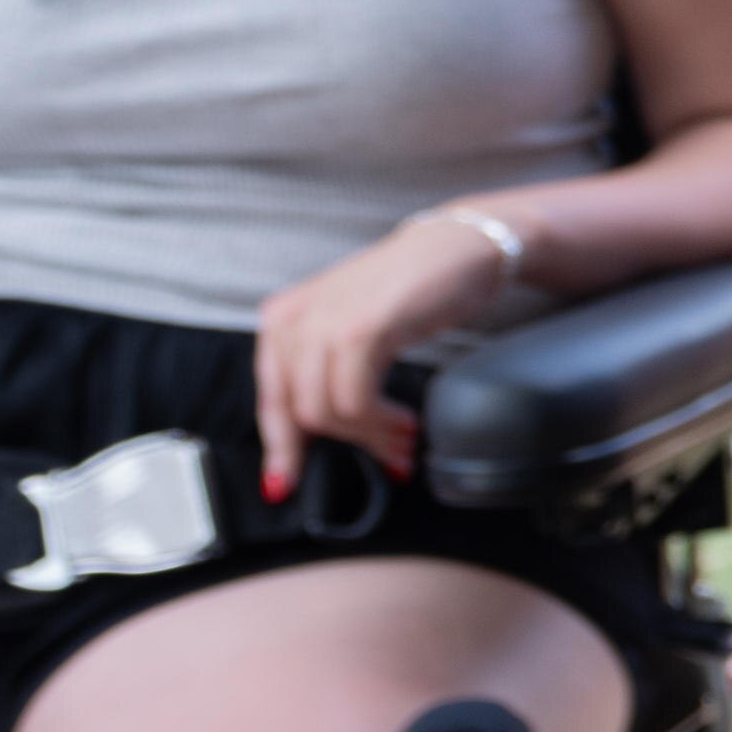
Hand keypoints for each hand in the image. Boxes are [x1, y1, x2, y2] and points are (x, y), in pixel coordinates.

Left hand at [255, 210, 525, 492]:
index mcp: (282, 318)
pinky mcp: (359, 330)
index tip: (285, 484)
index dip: (281, 449)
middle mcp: (292, 318)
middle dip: (347, 444)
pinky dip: (381, 424)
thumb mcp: (350, 326)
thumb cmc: (413, 289)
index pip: (271, 399)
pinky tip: (407, 421)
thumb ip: (323, 369)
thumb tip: (313, 436)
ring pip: (326, 413)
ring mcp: (324, 323)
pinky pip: (356, 402)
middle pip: (298, 413)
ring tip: (404, 440)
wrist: (460, 246)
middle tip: (390, 454)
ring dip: (370, 437)